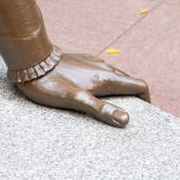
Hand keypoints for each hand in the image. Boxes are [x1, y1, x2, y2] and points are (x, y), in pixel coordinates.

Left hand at [14, 51, 149, 127]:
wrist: (31, 60)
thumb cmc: (51, 83)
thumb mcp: (76, 100)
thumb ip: (102, 110)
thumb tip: (126, 119)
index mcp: (106, 78)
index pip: (140, 85)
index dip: (147, 99)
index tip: (145, 114)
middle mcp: (104, 67)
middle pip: (129, 82)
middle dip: (134, 97)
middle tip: (128, 114)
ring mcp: (92, 62)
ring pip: (115, 76)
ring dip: (119, 90)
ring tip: (111, 106)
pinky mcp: (82, 61)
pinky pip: (101, 72)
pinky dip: (105, 83)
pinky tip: (92, 92)